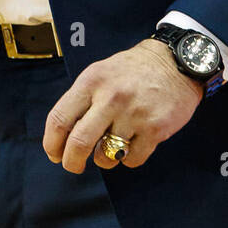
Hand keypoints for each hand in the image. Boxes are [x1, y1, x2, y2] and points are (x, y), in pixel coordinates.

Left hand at [43, 38, 203, 172]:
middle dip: (71, 162)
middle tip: (73, 165)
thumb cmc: (132, 71)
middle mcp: (110, 98)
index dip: (51, 143)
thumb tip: (64, 138)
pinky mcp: (155, 129)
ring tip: (112, 146)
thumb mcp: (100, 73)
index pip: (60, 119)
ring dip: (105, 159)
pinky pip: (132, 160)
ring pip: (106, 156)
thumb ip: (82, 101)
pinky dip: (129, 158)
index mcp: (91, 82)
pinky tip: (133, 143)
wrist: (176, 62)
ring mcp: (134, 114)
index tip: (54, 153)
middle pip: (79, 143)